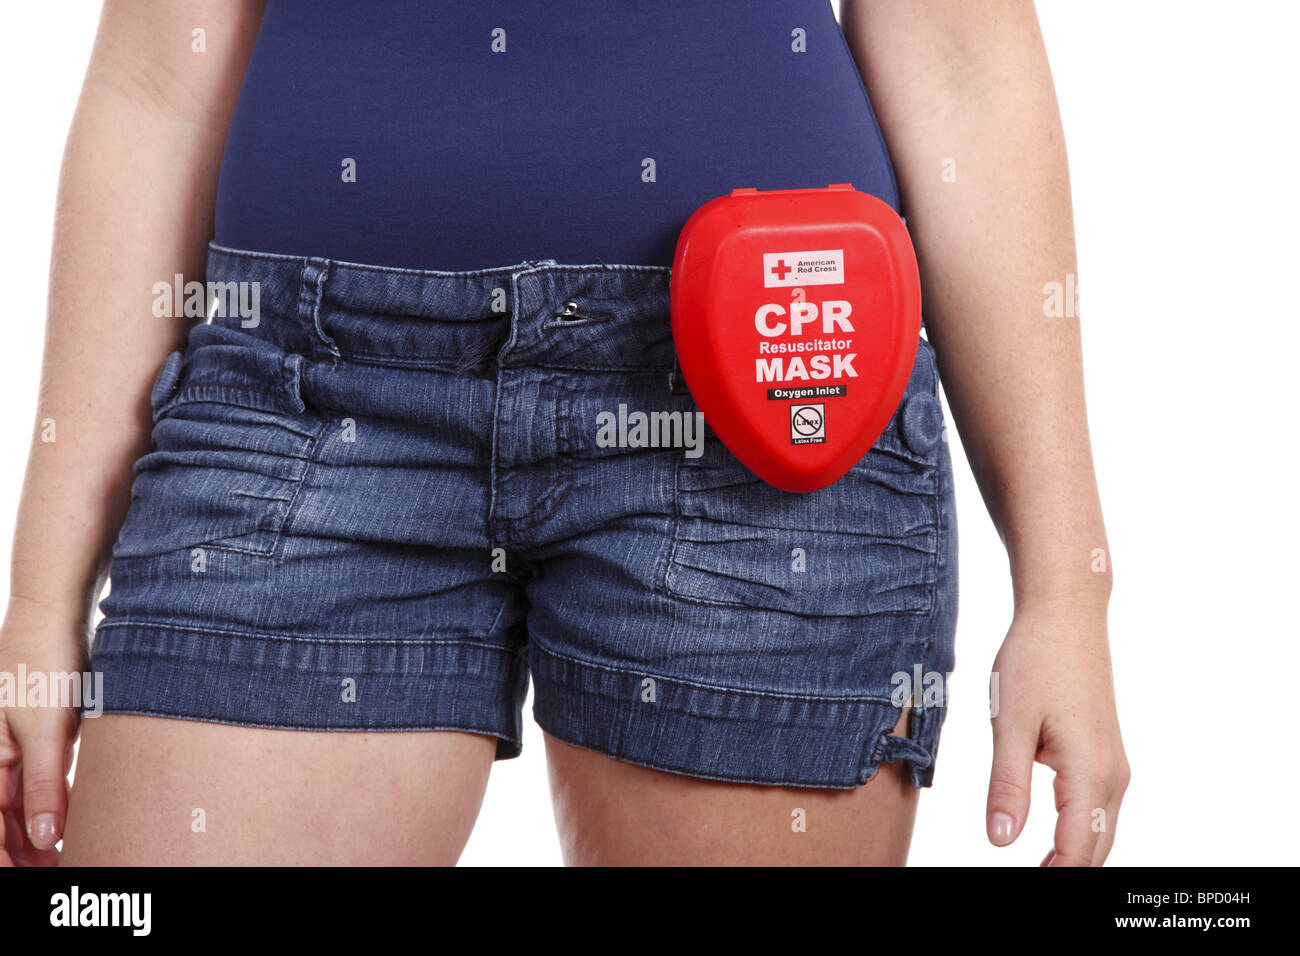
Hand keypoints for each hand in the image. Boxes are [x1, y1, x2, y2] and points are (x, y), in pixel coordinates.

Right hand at [0, 599, 87, 865]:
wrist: (55, 615)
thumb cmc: (42, 663)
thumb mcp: (46, 729)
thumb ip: (44, 785)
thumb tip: (44, 838)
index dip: (6, 856)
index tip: (29, 878)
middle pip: (4, 821)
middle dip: (24, 852)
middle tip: (60, 872)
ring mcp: (15, 747)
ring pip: (22, 807)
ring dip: (40, 836)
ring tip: (67, 859)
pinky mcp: (39, 737)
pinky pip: (39, 784)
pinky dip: (53, 807)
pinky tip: (71, 825)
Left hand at [985, 603, 1128, 865]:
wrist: (1066, 615)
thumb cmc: (1035, 661)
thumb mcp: (1009, 724)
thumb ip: (1006, 786)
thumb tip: (1001, 841)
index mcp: (1089, 772)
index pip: (1074, 851)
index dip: (1052, 878)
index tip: (1026, 888)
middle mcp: (1112, 775)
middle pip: (1094, 850)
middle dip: (1066, 874)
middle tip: (1029, 883)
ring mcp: (1113, 765)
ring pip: (1099, 832)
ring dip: (1074, 859)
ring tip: (1038, 873)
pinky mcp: (1105, 754)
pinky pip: (1098, 810)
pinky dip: (1080, 836)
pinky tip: (1051, 847)